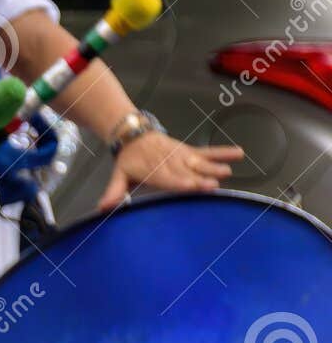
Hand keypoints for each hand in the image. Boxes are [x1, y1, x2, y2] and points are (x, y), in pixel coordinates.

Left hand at [97, 131, 244, 210]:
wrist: (134, 135)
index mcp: (155, 172)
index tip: (192, 187)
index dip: (181, 183)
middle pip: (188, 173)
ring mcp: (183, 157)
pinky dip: (224, 152)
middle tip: (213, 185)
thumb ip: (113, 192)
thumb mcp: (118, 176)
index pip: (169, 179)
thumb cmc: (129, 161)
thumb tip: (102, 207)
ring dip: (214, 167)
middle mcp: (172, 164)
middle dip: (200, 179)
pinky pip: (209, 151)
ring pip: (201, 162)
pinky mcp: (191, 151)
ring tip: (227, 172)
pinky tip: (239, 153)